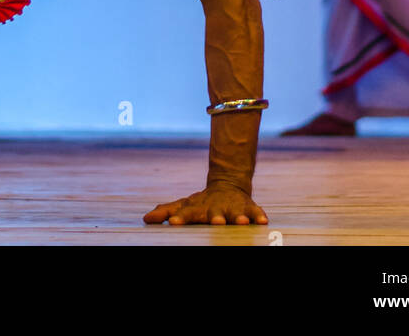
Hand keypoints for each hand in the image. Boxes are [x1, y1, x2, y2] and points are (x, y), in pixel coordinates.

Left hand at [143, 184, 267, 225]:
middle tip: (216, 222)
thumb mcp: (183, 205)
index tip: (173, 223)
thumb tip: (146, 219)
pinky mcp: (248, 208)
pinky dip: (258, 215)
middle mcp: (216, 208)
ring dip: (239, 217)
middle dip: (216, 218)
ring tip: (241, 222)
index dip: (180, 218)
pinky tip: (263, 221)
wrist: (228, 185)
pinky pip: (255, 211)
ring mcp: (232, 208)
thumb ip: (166, 212)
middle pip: (215, 213)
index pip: (187, 214)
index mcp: (198, 209)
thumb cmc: (201, 203)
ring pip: (236, 213)